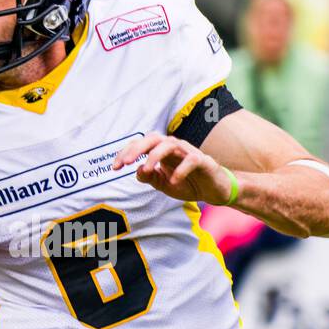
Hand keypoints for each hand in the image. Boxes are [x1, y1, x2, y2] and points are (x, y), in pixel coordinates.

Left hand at [112, 134, 233, 204]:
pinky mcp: (203, 161)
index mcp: (162, 151)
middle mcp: (174, 147)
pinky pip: (191, 160)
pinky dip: (181, 169)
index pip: (141, 145)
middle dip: (137, 148)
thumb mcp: (163, 184)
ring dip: (155, 156)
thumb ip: (149, 177)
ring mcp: (189, 152)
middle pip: (153, 138)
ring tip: (148, 169)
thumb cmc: (187, 183)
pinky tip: (173, 181)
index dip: (126, 153)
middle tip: (126, 163)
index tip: (115, 168)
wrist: (214, 190)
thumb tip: (138, 170)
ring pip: (170, 144)